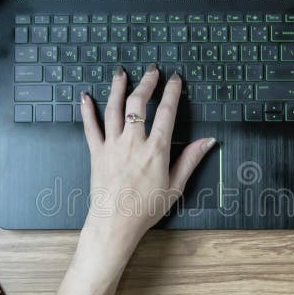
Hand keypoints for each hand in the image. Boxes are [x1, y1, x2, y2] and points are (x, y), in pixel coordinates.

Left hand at [79, 64, 214, 249]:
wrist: (116, 223)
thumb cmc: (146, 209)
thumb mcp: (175, 186)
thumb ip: (190, 160)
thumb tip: (208, 141)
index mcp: (156, 150)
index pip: (167, 112)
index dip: (172, 92)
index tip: (175, 79)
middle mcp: (133, 142)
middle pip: (138, 103)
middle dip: (147, 82)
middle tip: (152, 70)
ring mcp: (112, 145)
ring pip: (113, 108)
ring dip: (117, 88)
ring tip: (121, 73)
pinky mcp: (97, 153)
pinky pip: (91, 127)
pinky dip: (87, 111)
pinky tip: (85, 96)